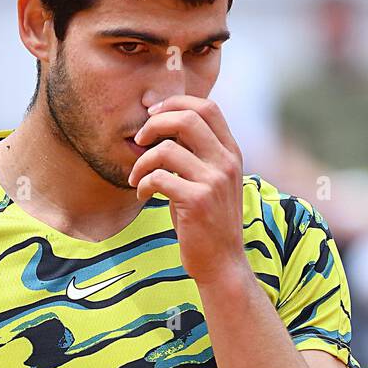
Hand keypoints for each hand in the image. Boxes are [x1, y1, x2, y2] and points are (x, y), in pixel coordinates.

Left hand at [128, 91, 245, 287]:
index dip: (176, 104)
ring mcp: (214, 180)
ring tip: (136, 179)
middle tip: (139, 140)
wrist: (222, 263)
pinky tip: (143, 196)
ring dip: (142, 162)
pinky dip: (143, 185)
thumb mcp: (209, 182)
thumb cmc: (208, 222)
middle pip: (187, 118)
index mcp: (231, 153)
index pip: (207, 107)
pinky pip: (158, 178)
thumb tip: (164, 127)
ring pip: (166, 150)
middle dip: (155, 125)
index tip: (153, 117)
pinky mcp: (198, 201)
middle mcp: (227, 162)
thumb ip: (195, 155)